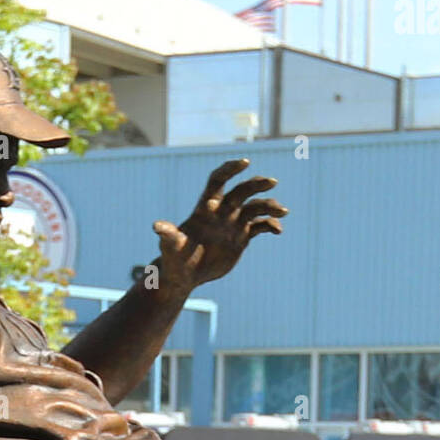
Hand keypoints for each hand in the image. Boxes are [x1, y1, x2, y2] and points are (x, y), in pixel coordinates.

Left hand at [151, 159, 285, 293]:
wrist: (184, 276)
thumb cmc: (174, 260)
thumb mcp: (170, 248)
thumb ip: (168, 235)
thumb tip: (157, 226)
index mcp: (205, 209)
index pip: (218, 181)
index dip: (230, 170)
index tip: (244, 163)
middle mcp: (222, 212)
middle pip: (241, 191)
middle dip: (256, 184)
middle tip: (272, 182)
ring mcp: (233, 224)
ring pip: (255, 207)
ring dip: (269, 207)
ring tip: (282, 212)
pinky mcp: (241, 237)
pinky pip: (259, 227)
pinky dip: (270, 226)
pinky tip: (278, 231)